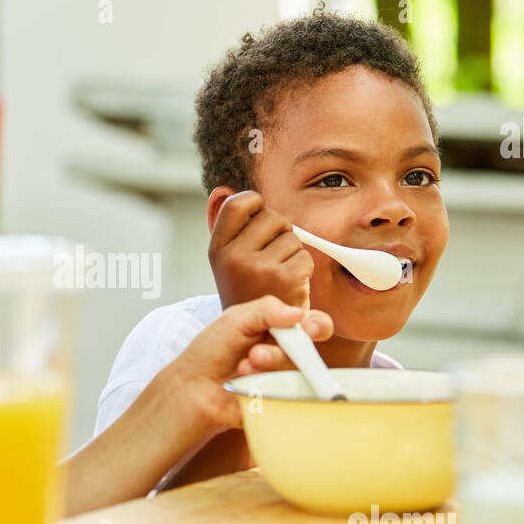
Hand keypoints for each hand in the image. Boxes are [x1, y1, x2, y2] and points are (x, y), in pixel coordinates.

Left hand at [166, 295, 333, 432]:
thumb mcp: (234, 319)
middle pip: (308, 352)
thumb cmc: (211, 352)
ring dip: (268, 369)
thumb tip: (299, 314)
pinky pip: (290, 398)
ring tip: (242, 368)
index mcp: (279, 329)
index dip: (318, 326)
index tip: (308, 329)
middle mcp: (286, 353)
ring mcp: (284, 379)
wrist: (193, 387)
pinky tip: (246, 387)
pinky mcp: (280, 402)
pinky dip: (267, 390)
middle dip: (282, 352)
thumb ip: (266, 309)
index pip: (314, 324)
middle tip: (256, 354)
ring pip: (297, 375)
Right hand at [209, 190, 313, 310]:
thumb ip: (228, 225)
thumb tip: (222, 187)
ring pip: (292, 237)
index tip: (259, 218)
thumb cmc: (247, 290)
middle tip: (272, 258)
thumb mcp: (227, 258)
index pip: (237, 203)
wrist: (256, 336)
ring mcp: (258, 267)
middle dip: (280, 232)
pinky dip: (304, 269)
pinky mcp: (284, 278)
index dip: (255, 203)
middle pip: (273, 217)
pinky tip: (291, 285)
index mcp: (217, 248)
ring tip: (279, 275)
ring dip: (292, 253)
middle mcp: (234, 256)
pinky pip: (305, 256)